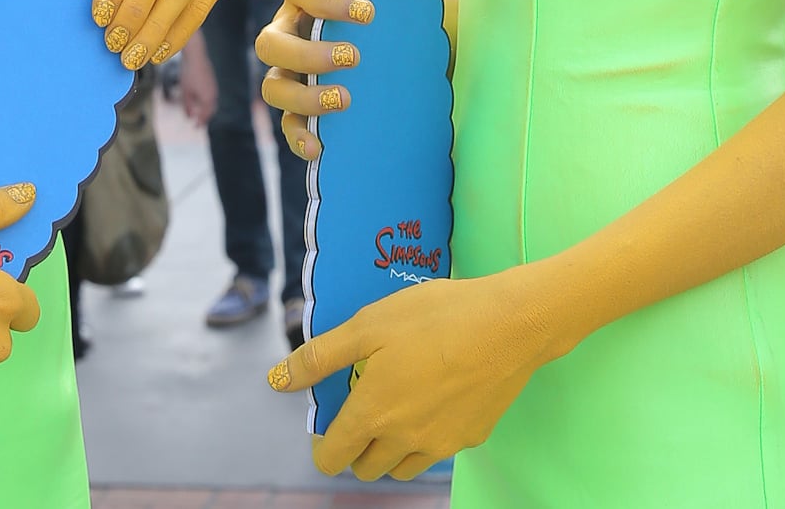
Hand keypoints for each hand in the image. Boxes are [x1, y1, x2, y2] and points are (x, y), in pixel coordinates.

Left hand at [179, 31, 217, 127]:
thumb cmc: (189, 74)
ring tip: (198, 113)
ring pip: (212, 103)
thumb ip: (188, 106)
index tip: (195, 127)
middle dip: (204, 117)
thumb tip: (189, 117)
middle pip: (211, 111)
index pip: (205, 116)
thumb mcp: (185, 92)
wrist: (196, 55)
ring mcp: (214, 87)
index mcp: (208, 99)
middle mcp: (214, 94)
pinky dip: (207, 102)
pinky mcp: (213, 81)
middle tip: (197, 123)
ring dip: (206, 110)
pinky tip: (199, 101)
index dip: (200, 123)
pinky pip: (211, 96)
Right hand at [256, 0, 424, 158]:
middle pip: (271, 41)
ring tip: (345, 100)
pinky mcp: (303, 109)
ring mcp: (293, 72)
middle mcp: (291, 31)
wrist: (403, 41)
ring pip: (273, 85)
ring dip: (302, 96)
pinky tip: (322, 145)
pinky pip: (286, 125)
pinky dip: (298, 136)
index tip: (369, 13)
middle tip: (354, 58)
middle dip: (307, 52)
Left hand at [268, 269, 555, 480]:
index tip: (328, 423)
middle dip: (356, 445)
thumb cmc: (433, 317)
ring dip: (389, 448)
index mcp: (372, 414)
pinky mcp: (469, 439)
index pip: (332, 458)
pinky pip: (435, 452)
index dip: (322, 446)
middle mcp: (403, 441)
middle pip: (365, 468)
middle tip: (365, 403)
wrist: (507, 325)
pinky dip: (424, 438)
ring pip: (399, 467)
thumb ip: (320, 356)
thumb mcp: (368, 325)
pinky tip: (434, 398)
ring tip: (398, 403)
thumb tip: (276, 381)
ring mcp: (439, 445)